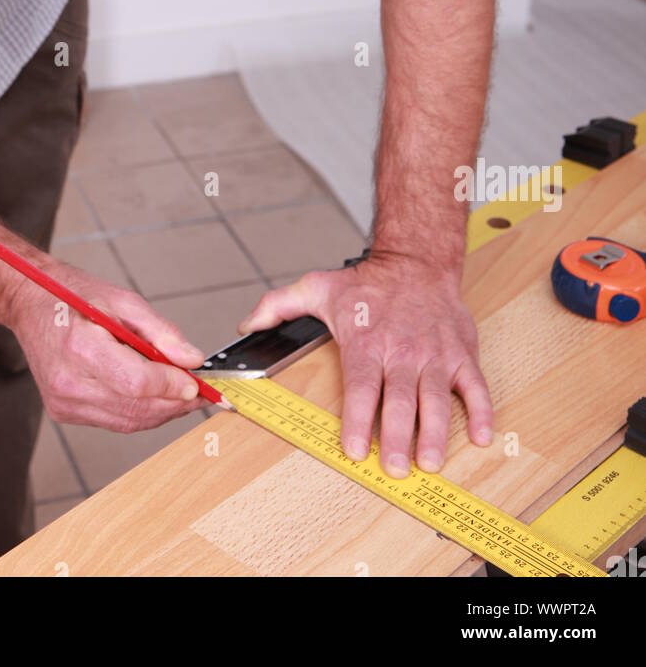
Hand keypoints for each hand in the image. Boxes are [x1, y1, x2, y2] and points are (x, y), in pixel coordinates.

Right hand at [11, 260, 208, 431]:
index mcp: (80, 347)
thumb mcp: (122, 300)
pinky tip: (153, 396)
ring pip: (128, 421)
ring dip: (161, 412)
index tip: (195, 383)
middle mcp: (69, 382)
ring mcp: (64, 402)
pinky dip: (139, 412)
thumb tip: (193, 359)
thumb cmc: (74, 298)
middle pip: (135, 407)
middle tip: (200, 393)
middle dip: (174, 403)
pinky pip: (114, 421)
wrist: (31, 306)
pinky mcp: (64, 412)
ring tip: (182, 394)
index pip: (136, 382)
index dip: (170, 386)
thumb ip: (161, 331)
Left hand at [237, 253, 492, 476]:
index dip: (357, 420)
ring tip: (431, 462)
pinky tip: (482, 437)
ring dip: (436, 433)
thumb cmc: (369, 284)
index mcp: (368, 343)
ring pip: (438, 399)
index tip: (354, 449)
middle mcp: (403, 352)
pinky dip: (482, 413)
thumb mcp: (318, 287)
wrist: (418, 260)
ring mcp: (435, 355)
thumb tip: (246, 325)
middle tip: (397, 468)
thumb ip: (278, 306)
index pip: (362, 387)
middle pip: (401, 400)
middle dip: (399, 437)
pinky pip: (476, 387)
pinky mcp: (461, 354)